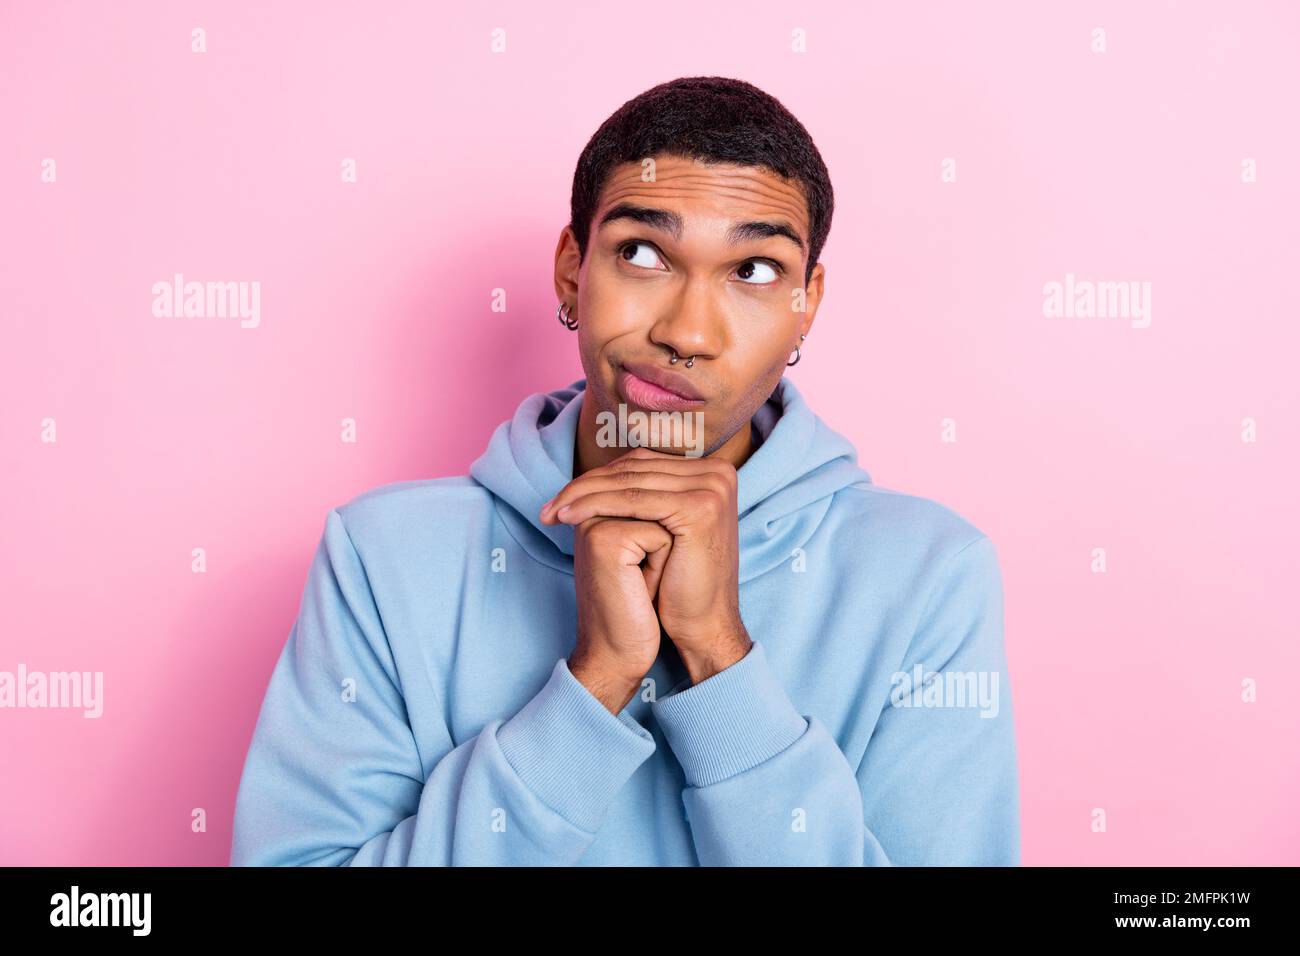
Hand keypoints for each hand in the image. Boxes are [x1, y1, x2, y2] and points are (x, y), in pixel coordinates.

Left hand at [541, 447, 751, 683]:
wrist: (704, 623)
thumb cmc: (678, 581)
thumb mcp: (665, 528)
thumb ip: (647, 493)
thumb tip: (599, 473)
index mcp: (713, 471)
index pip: (642, 463)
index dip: (599, 477)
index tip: (562, 496)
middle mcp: (718, 473)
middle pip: (636, 470)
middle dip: (586, 486)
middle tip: (550, 505)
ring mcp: (712, 488)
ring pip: (631, 483)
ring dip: (584, 495)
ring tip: (554, 512)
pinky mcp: (700, 507)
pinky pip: (634, 500)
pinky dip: (597, 505)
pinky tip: (570, 517)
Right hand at [564, 514, 672, 712]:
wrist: (617, 654)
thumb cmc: (636, 610)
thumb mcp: (644, 557)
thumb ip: (649, 521)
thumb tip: (678, 495)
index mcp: (596, 515)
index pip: (656, 503)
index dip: (664, 540)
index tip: (636, 575)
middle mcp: (591, 514)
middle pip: (660, 507)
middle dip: (664, 546)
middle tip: (637, 583)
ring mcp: (595, 524)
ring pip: (663, 517)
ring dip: (664, 555)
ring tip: (638, 584)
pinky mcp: (606, 540)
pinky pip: (661, 536)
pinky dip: (661, 567)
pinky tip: (639, 590)